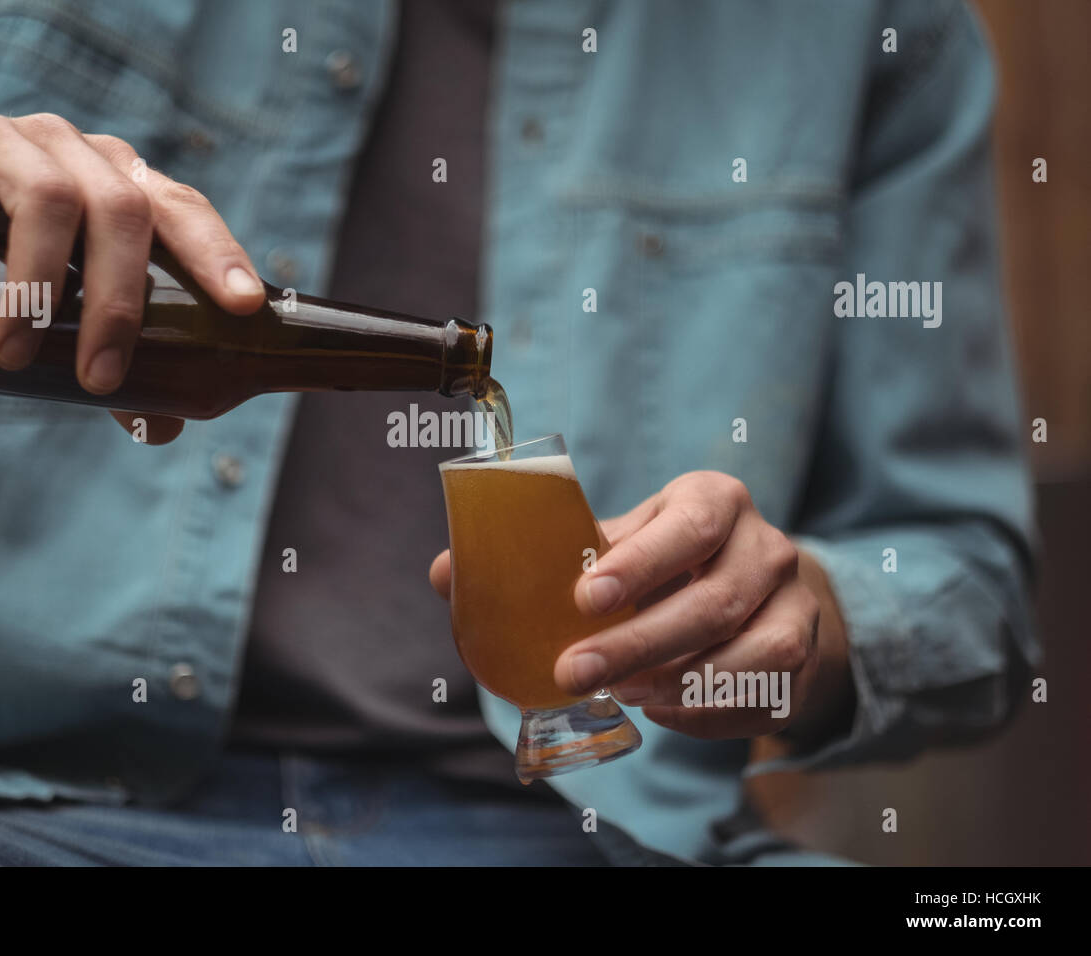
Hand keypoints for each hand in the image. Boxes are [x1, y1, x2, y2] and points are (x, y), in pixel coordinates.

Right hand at [0, 107, 264, 443]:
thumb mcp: (54, 295)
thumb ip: (105, 350)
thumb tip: (162, 426)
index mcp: (114, 178)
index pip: (180, 206)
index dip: (217, 251)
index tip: (244, 304)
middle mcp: (67, 149)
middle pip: (120, 209)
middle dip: (119, 301)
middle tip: (99, 381)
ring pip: (45, 202)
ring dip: (37, 291)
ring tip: (12, 361)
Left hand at [430, 470, 853, 741]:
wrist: (754, 591)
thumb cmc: (664, 562)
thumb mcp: (617, 544)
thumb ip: (546, 556)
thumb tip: (447, 573)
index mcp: (713, 502)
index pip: (688, 525)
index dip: (640, 561)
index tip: (584, 597)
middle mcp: (766, 546)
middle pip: (714, 601)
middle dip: (639, 643)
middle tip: (574, 672)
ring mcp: (796, 605)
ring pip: (753, 653)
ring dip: (680, 683)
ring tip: (622, 695)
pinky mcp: (804, 659)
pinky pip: (763, 696)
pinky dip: (709, 713)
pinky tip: (661, 713)